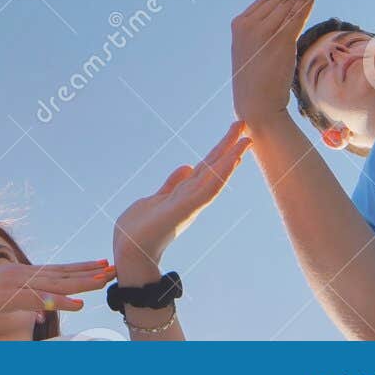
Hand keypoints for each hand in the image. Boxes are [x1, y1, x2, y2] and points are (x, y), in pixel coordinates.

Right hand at [0, 260, 114, 328]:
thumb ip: (20, 302)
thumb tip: (41, 313)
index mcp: (18, 273)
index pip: (56, 270)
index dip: (79, 268)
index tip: (100, 265)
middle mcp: (20, 273)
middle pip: (61, 273)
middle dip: (89, 271)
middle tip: (113, 266)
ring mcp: (14, 283)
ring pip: (55, 283)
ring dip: (82, 282)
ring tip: (104, 281)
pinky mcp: (7, 296)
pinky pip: (39, 299)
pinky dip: (60, 301)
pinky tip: (78, 304)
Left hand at [112, 121, 250, 282]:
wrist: (130, 250)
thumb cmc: (141, 228)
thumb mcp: (157, 198)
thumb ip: (172, 183)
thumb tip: (186, 166)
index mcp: (185, 193)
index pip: (206, 167)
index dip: (219, 150)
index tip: (233, 132)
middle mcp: (191, 197)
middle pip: (213, 167)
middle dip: (228, 146)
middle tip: (245, 124)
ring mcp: (190, 204)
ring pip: (214, 176)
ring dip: (230, 158)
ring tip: (245, 140)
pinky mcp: (184, 210)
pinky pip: (207, 190)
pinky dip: (220, 175)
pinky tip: (231, 162)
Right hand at [229, 0, 317, 128]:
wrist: (255, 104)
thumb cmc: (258, 81)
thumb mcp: (257, 50)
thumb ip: (266, 31)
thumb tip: (284, 17)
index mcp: (240, 24)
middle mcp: (249, 24)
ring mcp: (262, 31)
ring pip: (287, 3)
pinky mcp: (278, 40)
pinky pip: (295, 15)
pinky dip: (305, 0)